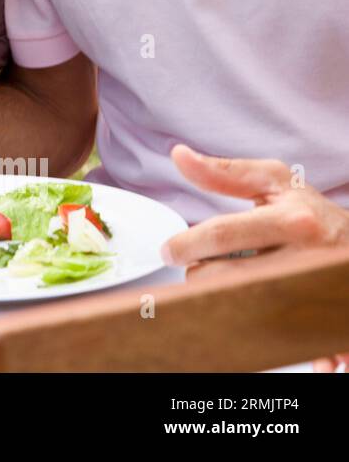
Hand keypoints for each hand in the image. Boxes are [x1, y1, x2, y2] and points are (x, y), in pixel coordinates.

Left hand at [161, 144, 348, 373]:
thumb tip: (179, 155)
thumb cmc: (313, 213)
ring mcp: (309, 292)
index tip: (169, 251)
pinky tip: (245, 303)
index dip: (186, 244)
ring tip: (221, 280)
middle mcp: (304, 258)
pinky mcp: (315, 323)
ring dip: (218, 295)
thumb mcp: (276, 182)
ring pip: (239, 305)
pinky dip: (245, 319)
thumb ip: (225, 173)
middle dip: (199, 273)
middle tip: (196, 267)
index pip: (223, 235)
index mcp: (293, 221)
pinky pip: (263, 329)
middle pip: (227, 277)